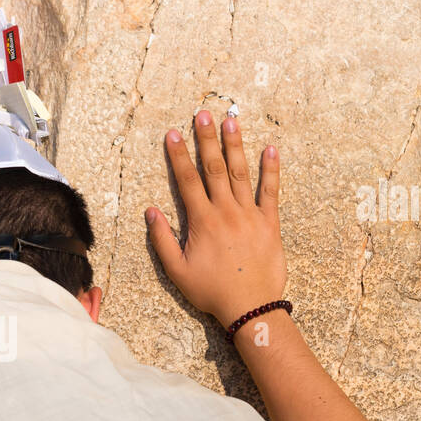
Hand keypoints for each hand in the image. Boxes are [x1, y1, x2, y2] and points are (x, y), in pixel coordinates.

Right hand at [145, 111, 285, 327]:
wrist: (250, 306)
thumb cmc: (210, 291)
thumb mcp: (176, 270)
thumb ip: (162, 239)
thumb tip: (150, 211)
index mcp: (202, 221)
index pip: (187, 180)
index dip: (179, 155)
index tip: (173, 133)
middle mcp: (226, 211)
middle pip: (215, 168)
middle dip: (207, 139)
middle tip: (203, 114)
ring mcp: (250, 215)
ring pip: (241, 173)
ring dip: (235, 145)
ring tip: (231, 120)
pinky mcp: (270, 223)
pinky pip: (271, 191)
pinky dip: (271, 169)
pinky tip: (270, 149)